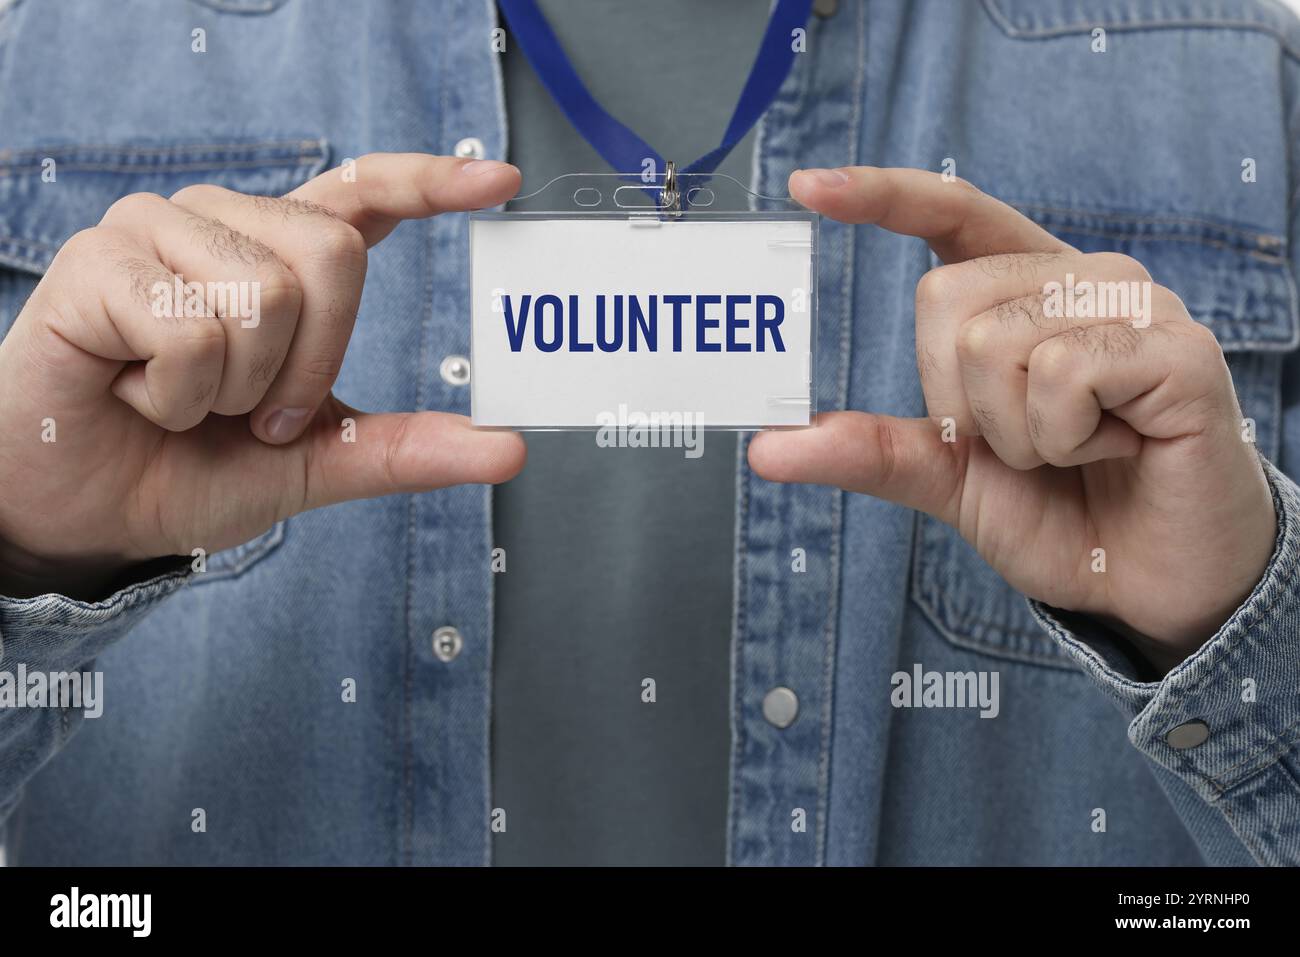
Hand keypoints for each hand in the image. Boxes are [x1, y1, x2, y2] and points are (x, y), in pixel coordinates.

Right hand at [0, 154, 525, 598]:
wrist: (90, 512)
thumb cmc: (194, 467)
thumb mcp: (316, 460)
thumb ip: (403, 449)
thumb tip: (508, 450)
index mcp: (280, 257)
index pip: (363, 194)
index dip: (431, 182)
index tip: (500, 182)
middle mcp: (223, 225)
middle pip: (335, 255)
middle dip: (310, 364)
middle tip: (251, 411)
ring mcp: (156, 232)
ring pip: (264, 299)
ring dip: (234, 389)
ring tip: (180, 399)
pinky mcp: (97, 262)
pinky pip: (191, 332)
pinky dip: (176, 396)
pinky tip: (136, 394)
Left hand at [751, 167, 1275, 672]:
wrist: (1146, 581)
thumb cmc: (1056, 512)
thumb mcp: (947, 476)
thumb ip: (870, 450)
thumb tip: (766, 448)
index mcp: (1025, 290)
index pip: (952, 214)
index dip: (884, 195)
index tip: (809, 188)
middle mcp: (1080, 277)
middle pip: (945, 298)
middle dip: (959, 401)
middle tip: (1026, 443)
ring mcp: (1136, 304)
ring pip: (996, 342)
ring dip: (1015, 433)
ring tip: (1076, 449)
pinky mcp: (1179, 348)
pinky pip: (1063, 373)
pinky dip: (1063, 438)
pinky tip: (1114, 447)